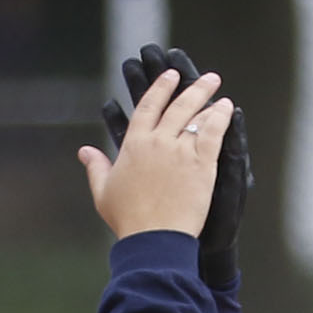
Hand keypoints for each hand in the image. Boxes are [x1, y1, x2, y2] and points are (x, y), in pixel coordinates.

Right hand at [78, 65, 231, 239]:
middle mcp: (158, 141)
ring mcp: (181, 151)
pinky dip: (222, 118)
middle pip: (177, 105)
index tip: (170, 75)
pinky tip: (228, 107)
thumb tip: (85, 152)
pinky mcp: (201, 165)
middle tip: (203, 76)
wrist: (153, 237)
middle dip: (191, 86)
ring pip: (196, 116)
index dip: (160, 88)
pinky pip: (214, 133)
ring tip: (216, 86)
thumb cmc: (128, 219)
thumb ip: (96, 167)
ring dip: (207, 98)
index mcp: (134, 144)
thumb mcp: (104, 191)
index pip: (149, 105)